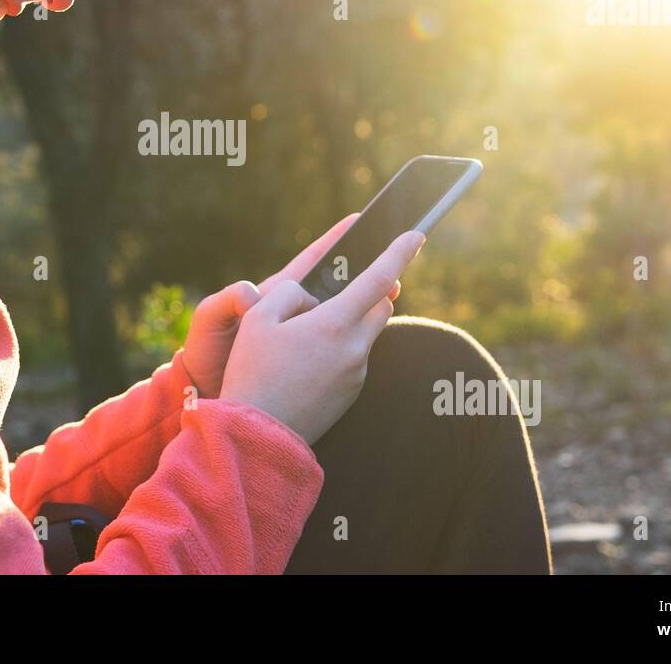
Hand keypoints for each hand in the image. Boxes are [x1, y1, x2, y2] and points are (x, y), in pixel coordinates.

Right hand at [219, 229, 425, 444]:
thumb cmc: (253, 372)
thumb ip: (289, 292)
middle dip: (373, 290)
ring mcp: (357, 373)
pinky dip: (340, 348)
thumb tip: (310, 297)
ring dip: (350, 321)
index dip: (399, 252)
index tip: (416, 235)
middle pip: (382, 306)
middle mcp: (355, 348)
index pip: (379, 278)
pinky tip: (306, 361)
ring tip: (307, 333)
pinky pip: (355, 358)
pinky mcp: (352, 393)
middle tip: (348, 286)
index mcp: (335, 324)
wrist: (258, 434)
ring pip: (367, 333)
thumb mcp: (258, 318)